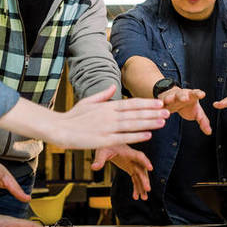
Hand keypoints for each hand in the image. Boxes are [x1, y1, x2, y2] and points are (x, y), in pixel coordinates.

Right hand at [49, 85, 168, 148]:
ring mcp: (107, 127)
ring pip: (133, 124)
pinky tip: (148, 135)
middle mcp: (109, 115)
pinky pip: (124, 137)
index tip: (158, 102)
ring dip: (149, 123)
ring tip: (163, 121)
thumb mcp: (88, 101)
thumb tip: (112, 86)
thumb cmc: (72, 116)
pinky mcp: (103, 140)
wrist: (59, 128)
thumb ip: (102, 94)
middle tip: (168, 112)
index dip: (146, 103)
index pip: (131, 103)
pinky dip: (137, 136)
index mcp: (107, 106)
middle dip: (153, 113)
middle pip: (135, 113)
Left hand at [92, 144, 153, 199]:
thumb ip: (99, 160)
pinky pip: (136, 179)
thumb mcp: (101, 151)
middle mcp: (133, 159)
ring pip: (140, 176)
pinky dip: (136, 188)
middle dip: (144, 179)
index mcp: (128, 152)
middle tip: (147, 189)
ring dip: (142, 187)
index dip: (145, 161)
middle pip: (141, 169)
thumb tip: (94, 167)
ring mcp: (133, 164)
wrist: (108, 145)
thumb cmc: (106, 146)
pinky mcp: (130, 168)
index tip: (151, 168)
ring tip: (144, 198)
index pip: (139, 156)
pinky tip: (136, 197)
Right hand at [159, 86, 211, 134]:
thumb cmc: (187, 106)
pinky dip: (160, 104)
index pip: (196, 94)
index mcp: (192, 96)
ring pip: (170, 97)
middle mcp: (181, 95)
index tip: (202, 94)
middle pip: (182, 94)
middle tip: (185, 99)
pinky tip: (159, 106)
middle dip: (183, 96)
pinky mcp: (163, 100)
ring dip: (170, 98)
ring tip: (168, 100)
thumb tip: (209, 132)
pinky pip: (160, 102)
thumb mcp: (196, 113)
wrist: (173, 98)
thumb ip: (203, 121)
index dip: (198, 93)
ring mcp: (171, 96)